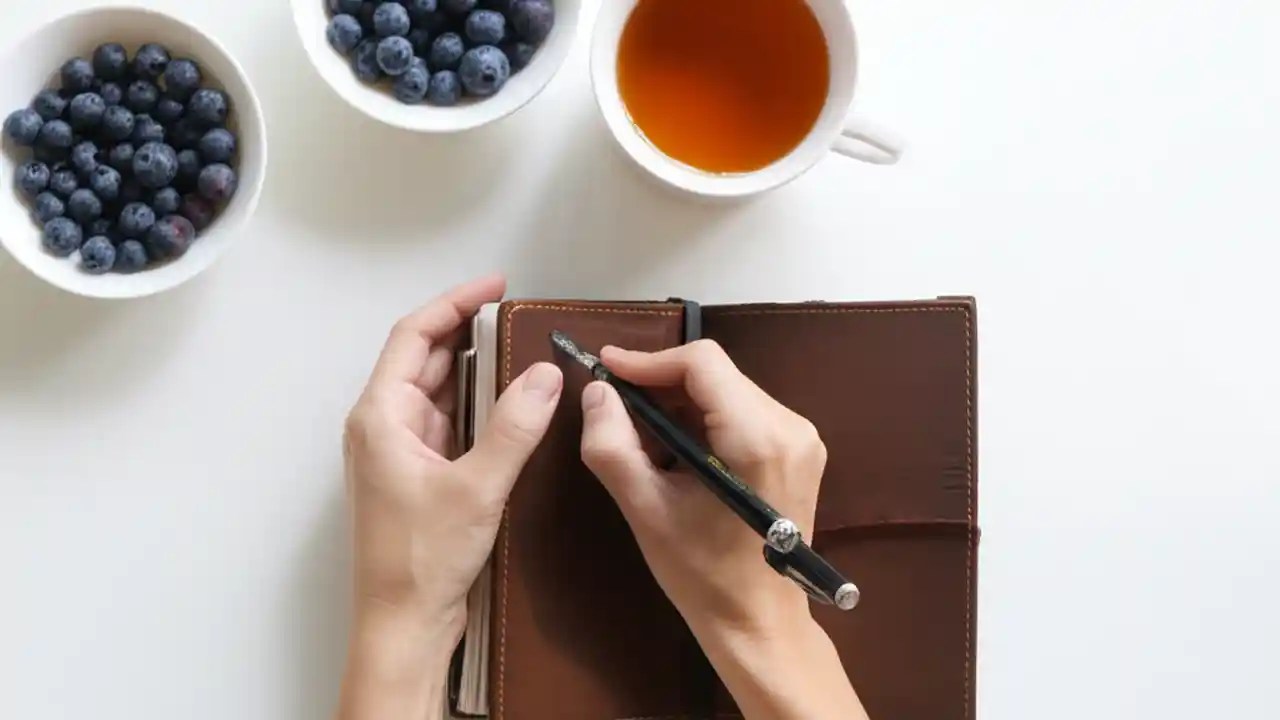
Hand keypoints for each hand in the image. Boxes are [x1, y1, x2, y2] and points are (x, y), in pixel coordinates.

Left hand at [339, 274, 563, 719]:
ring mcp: (398, 450)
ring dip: (474, 368)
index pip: (414, 336)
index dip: (454, 303)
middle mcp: (383, 426)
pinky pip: (447, 421)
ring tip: (519, 350)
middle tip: (516, 316)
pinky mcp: (416, 473)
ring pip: (438, 390)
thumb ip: (514, 427)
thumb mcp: (477, 487)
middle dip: (468, 331)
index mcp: (381, 416)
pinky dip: (476, 404)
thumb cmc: (421, 561)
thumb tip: (546, 376)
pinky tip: (508, 403)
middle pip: (424, 358)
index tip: (495, 287)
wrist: (403, 624)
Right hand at [580, 340, 865, 719]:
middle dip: (662, 383)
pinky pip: (744, 410)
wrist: (759, 623)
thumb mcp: (645, 510)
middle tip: (616, 406)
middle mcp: (791, 427)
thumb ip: (613, 446)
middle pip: (716, 374)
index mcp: (759, 438)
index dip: (649, 360)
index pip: (702, 363)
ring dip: (681, 401)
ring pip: (728, 389)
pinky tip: (677, 449)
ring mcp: (802, 437)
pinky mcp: (799, 449)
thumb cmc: (703, 575)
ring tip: (643, 434)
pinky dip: (705, 418)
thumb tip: (595, 393)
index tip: (606, 370)